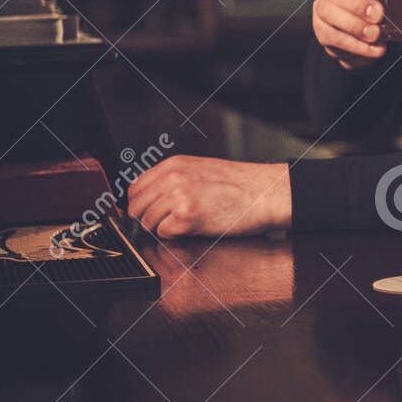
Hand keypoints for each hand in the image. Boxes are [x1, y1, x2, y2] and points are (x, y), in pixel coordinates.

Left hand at [126, 155, 291, 238]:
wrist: (266, 192)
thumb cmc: (242, 185)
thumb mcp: (202, 170)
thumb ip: (175, 180)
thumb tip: (153, 199)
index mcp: (174, 164)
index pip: (135, 187)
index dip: (141, 204)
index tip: (149, 214)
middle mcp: (172, 177)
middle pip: (136, 206)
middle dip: (147, 219)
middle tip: (167, 225)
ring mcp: (178, 195)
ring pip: (147, 222)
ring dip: (162, 229)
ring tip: (185, 226)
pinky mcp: (187, 216)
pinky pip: (164, 233)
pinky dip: (175, 237)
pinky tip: (194, 230)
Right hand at [313, 0, 386, 69]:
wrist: (370, 34)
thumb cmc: (382, 6)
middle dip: (355, 4)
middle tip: (378, 15)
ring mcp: (323, 10)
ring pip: (328, 14)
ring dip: (354, 27)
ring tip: (376, 35)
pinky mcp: (323, 33)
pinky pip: (334, 39)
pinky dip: (355, 46)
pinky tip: (374, 49)